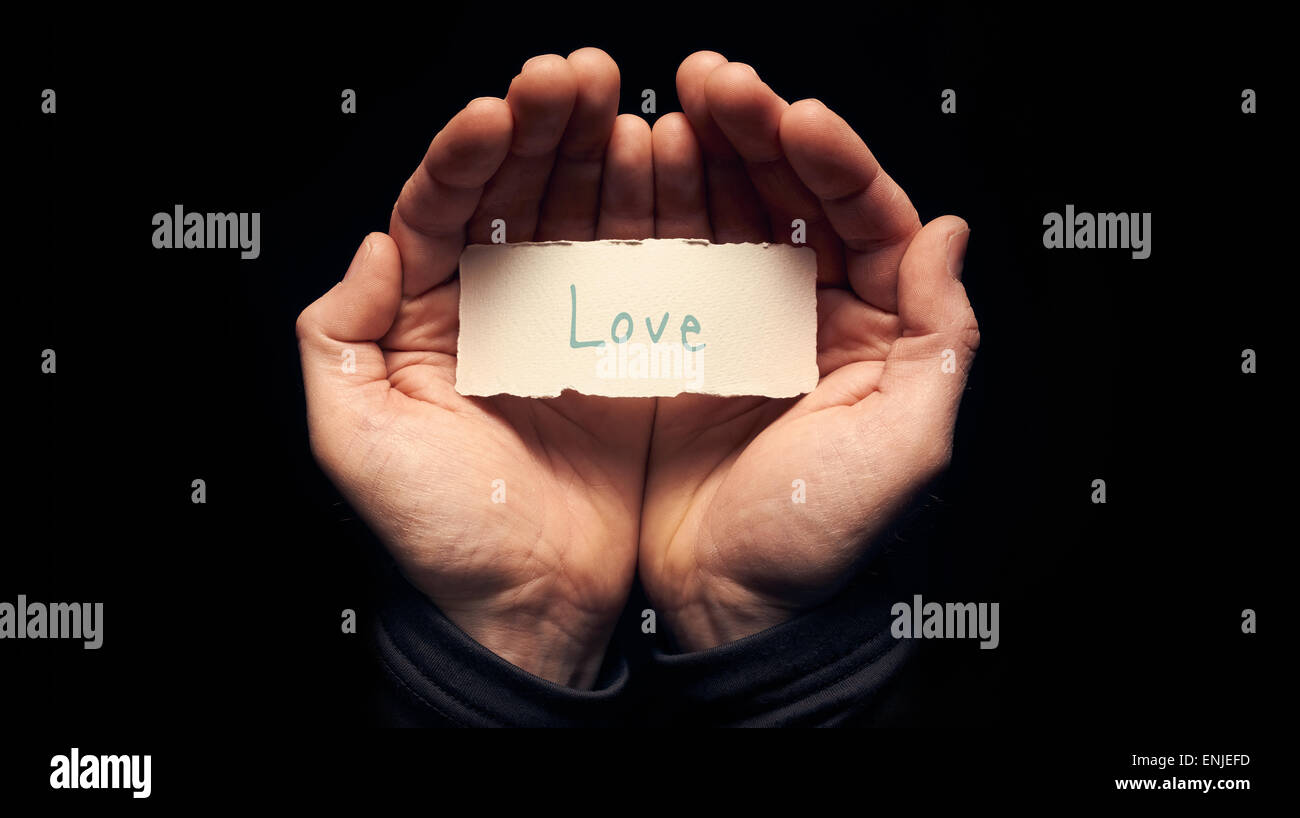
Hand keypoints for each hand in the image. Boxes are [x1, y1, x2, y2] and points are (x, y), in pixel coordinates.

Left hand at [296, 49, 656, 687]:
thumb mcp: (356, 438)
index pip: (441, 207)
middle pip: (517, 192)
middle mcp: (496, 308)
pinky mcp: (630, 348)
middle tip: (573, 77)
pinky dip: (655, 219)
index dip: (469, 153)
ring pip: (582, 215)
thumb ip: (337, 336)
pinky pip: (642, 268)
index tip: (500, 113)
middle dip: (544, 127)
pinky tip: (666, 174)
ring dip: (602, 153)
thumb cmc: (440, 535)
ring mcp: (568, 323)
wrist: (530, 608)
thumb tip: (372, 246)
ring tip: (624, 106)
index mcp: (423, 316)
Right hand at [638, 52, 979, 649]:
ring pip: (719, 214)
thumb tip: (947, 234)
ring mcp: (730, 324)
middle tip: (715, 82)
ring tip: (665, 109)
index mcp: (872, 329)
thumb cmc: (818, 539)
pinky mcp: (666, 343)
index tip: (795, 117)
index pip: (864, 217)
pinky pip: (659, 260)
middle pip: (785, 197)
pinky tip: (627, 171)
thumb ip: (939, 339)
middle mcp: (803, 314)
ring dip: (695, 155)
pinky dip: (644, 213)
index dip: (834, 159)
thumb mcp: (904, 446)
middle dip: (753, 132)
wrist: (726, 608)